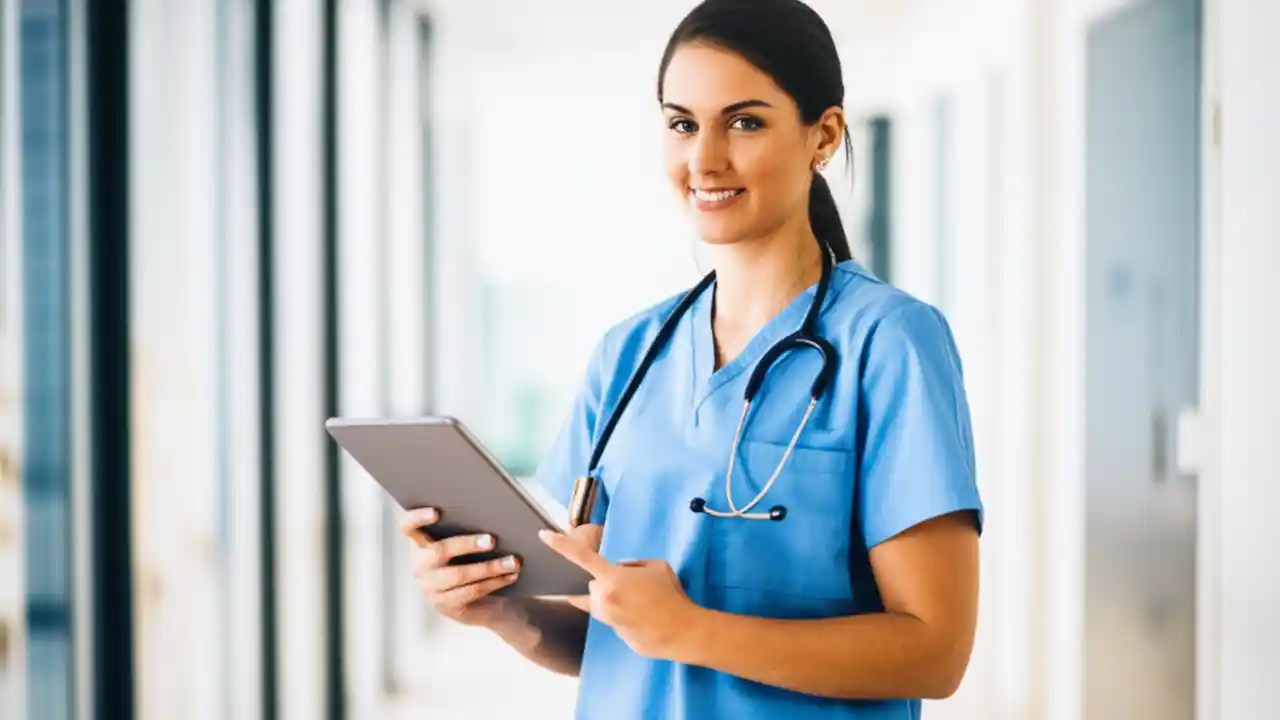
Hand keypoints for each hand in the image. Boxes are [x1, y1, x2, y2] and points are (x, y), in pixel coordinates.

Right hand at [400, 507, 522, 628]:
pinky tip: (511, 575)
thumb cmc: (473, 560)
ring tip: (513, 561)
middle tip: (492, 540)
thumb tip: (495, 511)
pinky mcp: (445, 605)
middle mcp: (419, 565)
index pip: (407, 526)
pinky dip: (494, 582)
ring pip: (459, 575)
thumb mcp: (466, 544)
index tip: (437, 512)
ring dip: (490, 568)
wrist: (478, 601)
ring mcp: (429, 588)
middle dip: (466, 544)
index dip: (417, 518)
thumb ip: (468, 527)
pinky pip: (471, 592)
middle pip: (438, 552)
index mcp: (420, 542)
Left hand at [539, 528, 697, 659]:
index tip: (544, 535)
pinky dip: (622, 612)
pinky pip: (610, 616)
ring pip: (599, 601)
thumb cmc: (670, 595)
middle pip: (593, 583)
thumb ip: (631, 564)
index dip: (559, 544)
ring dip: (613, 598)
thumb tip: (618, 569)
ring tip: (640, 602)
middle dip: (607, 581)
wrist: (681, 632)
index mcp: (612, 577)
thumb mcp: (656, 566)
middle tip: (635, 586)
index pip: (580, 556)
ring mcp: (606, 618)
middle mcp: (603, 598)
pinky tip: (642, 615)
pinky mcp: (612, 632)